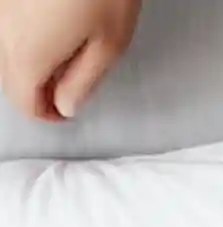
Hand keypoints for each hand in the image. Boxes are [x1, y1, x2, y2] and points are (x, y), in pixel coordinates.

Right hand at [0, 0, 141, 121]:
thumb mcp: (109, 45)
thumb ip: (84, 80)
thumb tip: (68, 105)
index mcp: (28, 55)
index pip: (25, 104)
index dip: (48, 115)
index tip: (64, 114)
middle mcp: (4, 33)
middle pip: (11, 80)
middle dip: (36, 93)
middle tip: (64, 94)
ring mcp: (1, 11)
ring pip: (6, 54)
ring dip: (29, 66)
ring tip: (62, 63)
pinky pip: (8, 30)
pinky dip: (25, 41)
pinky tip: (52, 31)